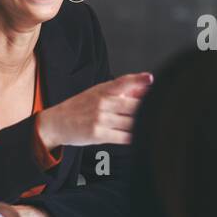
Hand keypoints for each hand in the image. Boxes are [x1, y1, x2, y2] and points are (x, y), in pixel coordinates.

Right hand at [35, 72, 152, 149]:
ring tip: (152, 125)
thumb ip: (121, 91)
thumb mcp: (97, 94)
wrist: (56, 123)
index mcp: (102, 90)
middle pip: (132, 105)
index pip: (123, 82)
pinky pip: (123, 136)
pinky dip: (134, 137)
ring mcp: (100, 119)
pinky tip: (140, 136)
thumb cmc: (79, 108)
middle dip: (147, 108)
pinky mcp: (98, 134)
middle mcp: (102, 103)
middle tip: (160, 110)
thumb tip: (146, 87)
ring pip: (130, 122)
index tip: (151, 79)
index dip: (138, 80)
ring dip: (142, 124)